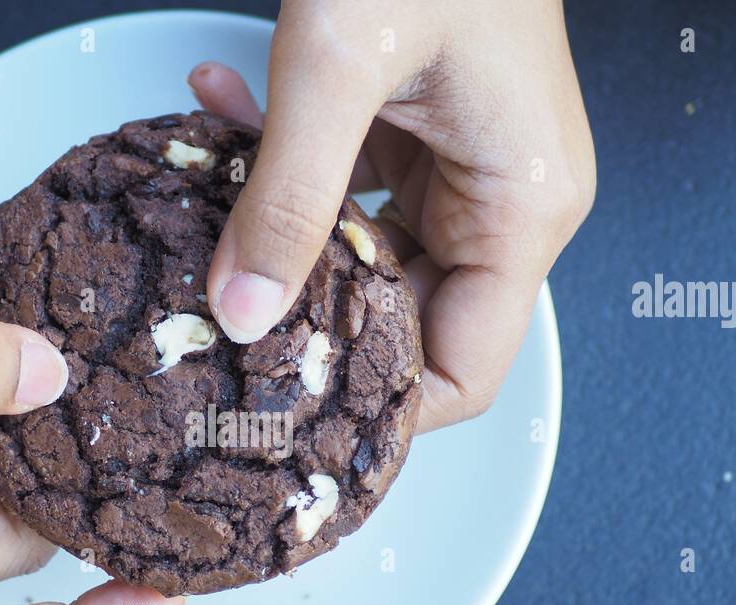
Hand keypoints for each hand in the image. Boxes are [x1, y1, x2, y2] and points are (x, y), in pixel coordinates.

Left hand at [191, 0, 594, 430]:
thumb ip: (290, 194)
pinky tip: (222, 119)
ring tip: (211, 212)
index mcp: (524, 207)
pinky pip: (348, 190)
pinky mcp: (419, 134)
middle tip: (218, 325)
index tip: (289, 413)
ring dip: (284, 240)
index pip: (465, 370)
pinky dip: (286, 171)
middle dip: (310, 325)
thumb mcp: (342, 61)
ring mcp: (461, 169)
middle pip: (409, 325)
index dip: (383, 409)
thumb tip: (242, 312)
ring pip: (365, 261)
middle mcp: (505, 202)